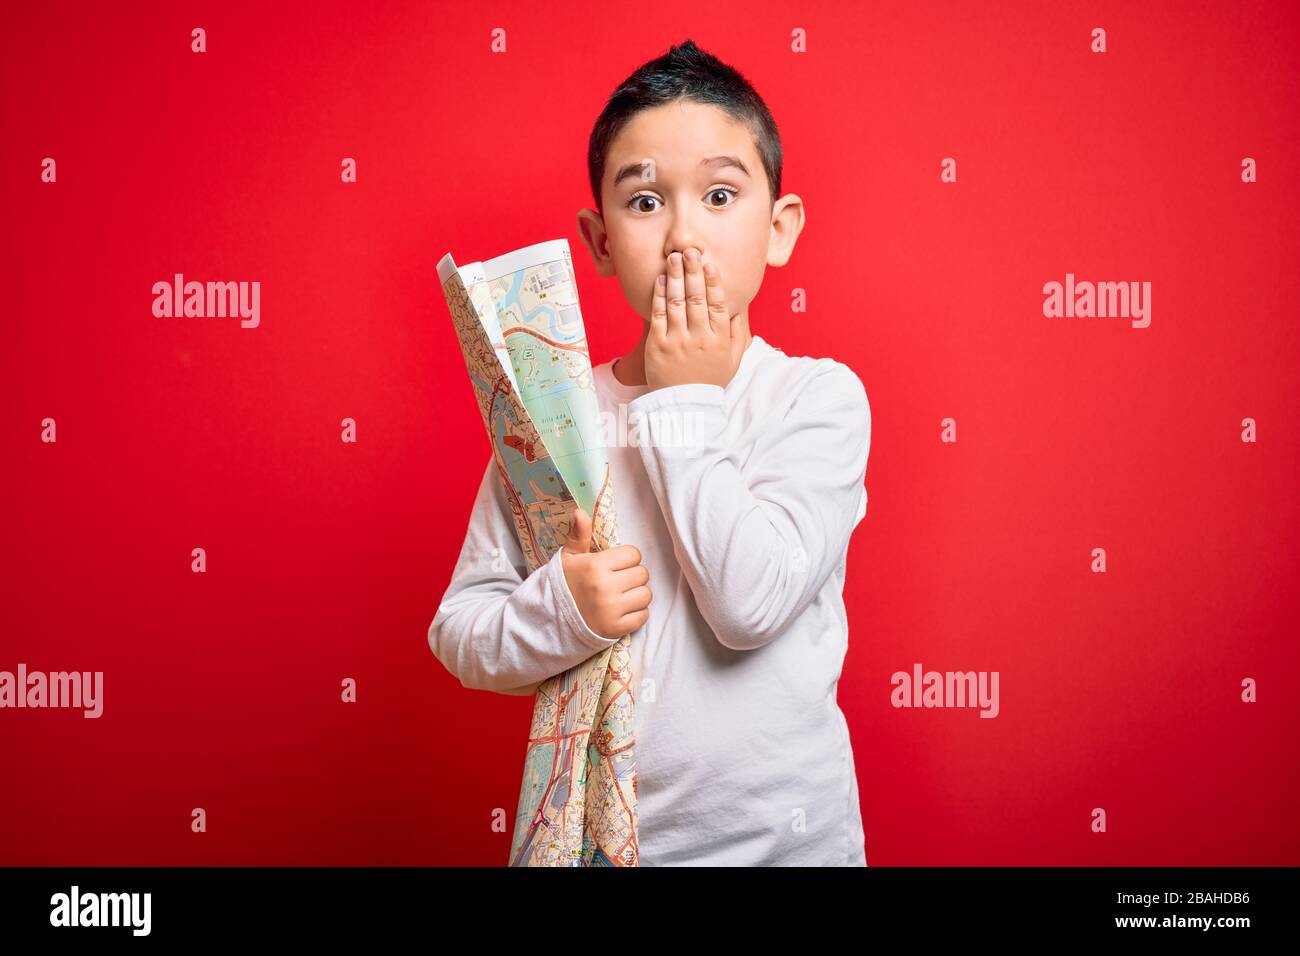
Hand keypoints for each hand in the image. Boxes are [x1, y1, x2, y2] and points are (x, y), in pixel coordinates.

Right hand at [559, 507, 651, 638]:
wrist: (552, 619)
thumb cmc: (565, 584)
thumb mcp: (569, 557)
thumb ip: (579, 534)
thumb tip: (580, 511)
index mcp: (595, 566)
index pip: (633, 554)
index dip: (627, 558)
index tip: (615, 565)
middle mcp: (605, 587)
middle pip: (642, 574)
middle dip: (633, 575)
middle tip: (619, 581)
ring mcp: (611, 610)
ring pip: (646, 595)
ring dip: (637, 595)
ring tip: (621, 596)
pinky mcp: (616, 628)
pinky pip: (643, 616)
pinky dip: (636, 614)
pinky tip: (621, 611)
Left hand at [646, 247, 745, 389]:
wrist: (684, 406)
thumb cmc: (709, 381)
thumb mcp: (732, 361)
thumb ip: (739, 335)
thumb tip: (741, 310)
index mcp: (720, 339)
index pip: (718, 304)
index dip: (713, 282)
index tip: (709, 263)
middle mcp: (700, 337)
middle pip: (697, 298)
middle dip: (693, 272)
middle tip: (690, 251)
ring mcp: (678, 341)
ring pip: (678, 303)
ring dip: (676, 277)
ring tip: (673, 258)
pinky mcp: (658, 345)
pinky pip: (659, 315)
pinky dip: (660, 296)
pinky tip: (661, 280)